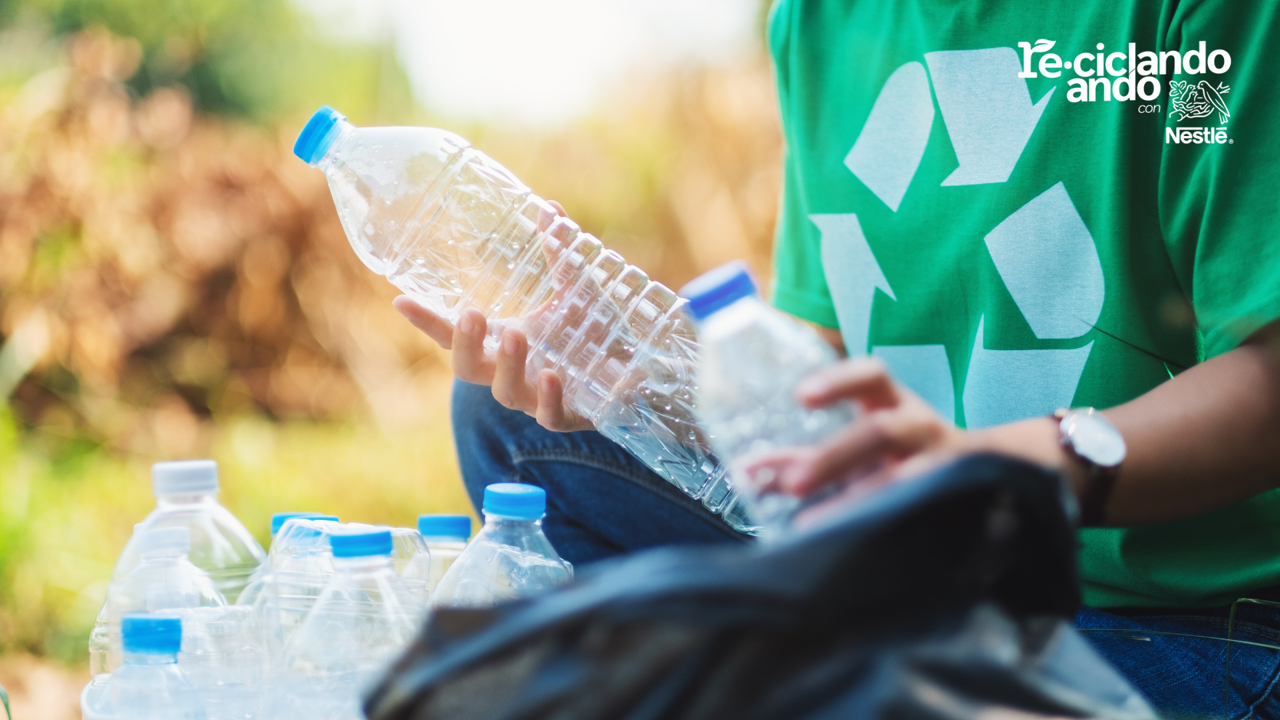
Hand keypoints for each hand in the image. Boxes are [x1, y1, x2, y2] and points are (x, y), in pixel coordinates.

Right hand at [392, 201, 592, 432]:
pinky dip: (548, 398)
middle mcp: (511, 373)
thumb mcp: (577, 288)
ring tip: (515, 335)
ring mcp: (536, 398)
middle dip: (463, 343)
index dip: (427, 321)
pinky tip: (551, 375)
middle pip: (468, 368)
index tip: (400, 300)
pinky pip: (550, 416)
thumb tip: (550, 208)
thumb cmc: (596, 332)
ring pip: (505, 391)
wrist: (641, 370)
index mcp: (502, 342)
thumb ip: (561, 253)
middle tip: (471, 314)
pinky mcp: (568, 415)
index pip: (454, 335)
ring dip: (506, 364)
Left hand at [749, 356, 1076, 527]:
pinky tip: (858, 552)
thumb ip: (802, 457)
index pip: (871, 376)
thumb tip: (745, 472)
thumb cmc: (902, 454)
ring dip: (860, 500)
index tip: (801, 397)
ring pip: (908, 477)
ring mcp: (944, 465)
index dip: (838, 382)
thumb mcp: (858, 444)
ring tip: (814, 527)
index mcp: (894, 403)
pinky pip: (924, 515)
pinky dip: (890, 530)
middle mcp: (922, 428)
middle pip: (881, 432)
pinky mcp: (956, 502)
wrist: (989, 473)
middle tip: (792, 483)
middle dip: (835, 456)